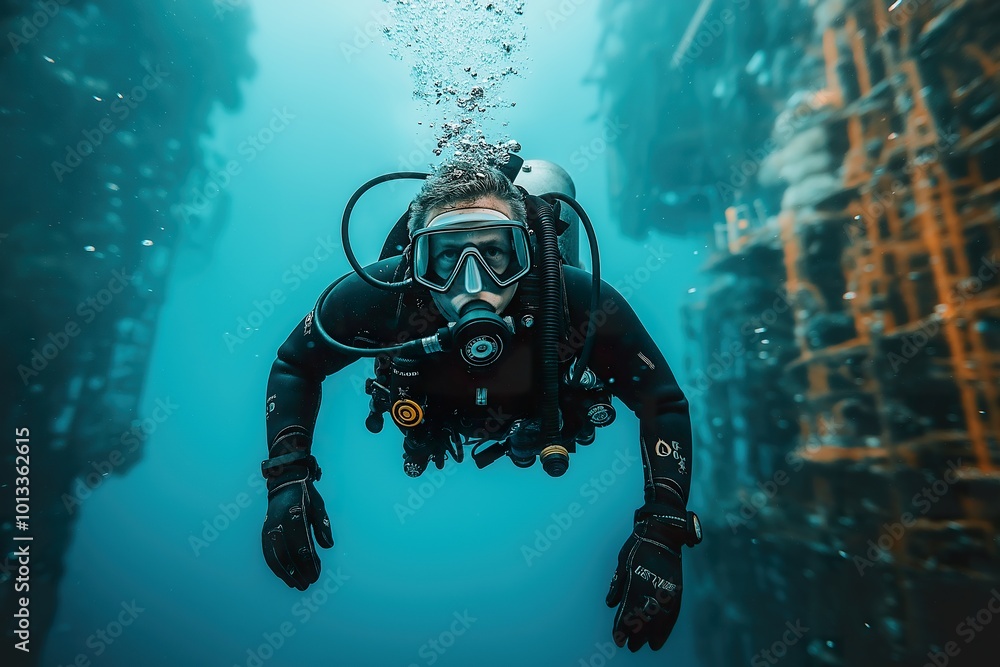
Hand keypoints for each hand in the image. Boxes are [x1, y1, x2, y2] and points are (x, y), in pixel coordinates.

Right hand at [261, 460, 333, 590]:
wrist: (285, 482)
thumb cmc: (306, 496)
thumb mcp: (319, 507)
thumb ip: (323, 527)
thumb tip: (328, 546)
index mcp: (296, 516)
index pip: (302, 546)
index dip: (308, 564)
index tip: (316, 576)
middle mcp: (280, 523)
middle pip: (289, 555)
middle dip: (298, 572)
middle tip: (308, 584)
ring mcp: (270, 528)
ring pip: (276, 557)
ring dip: (286, 574)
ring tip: (297, 585)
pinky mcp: (265, 531)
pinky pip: (268, 553)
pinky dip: (275, 567)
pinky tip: (284, 576)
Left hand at [606, 518, 683, 650]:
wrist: (663, 533)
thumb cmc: (638, 546)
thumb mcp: (622, 563)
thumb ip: (617, 585)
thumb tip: (610, 603)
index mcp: (636, 582)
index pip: (627, 613)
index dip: (622, 628)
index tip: (617, 639)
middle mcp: (652, 589)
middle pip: (644, 620)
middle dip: (636, 635)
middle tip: (630, 646)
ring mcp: (666, 590)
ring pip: (659, 620)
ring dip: (652, 635)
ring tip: (647, 646)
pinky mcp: (676, 589)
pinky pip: (672, 613)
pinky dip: (667, 627)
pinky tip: (661, 636)